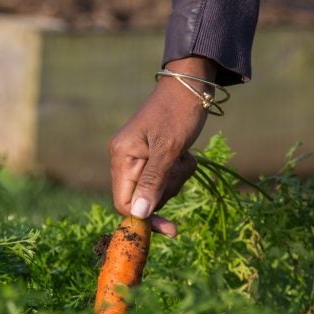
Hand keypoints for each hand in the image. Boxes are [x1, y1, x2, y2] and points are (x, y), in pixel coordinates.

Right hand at [108, 57, 216, 236]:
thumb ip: (153, 182)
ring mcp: (138, 156)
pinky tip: (185, 154)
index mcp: (122, 156)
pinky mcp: (152, 154)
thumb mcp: (169, 149)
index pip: (124, 202)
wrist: (191, 85)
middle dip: (165, 191)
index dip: (146, 218)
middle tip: (181, 168)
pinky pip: (163, 177)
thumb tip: (139, 214)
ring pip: (155, 189)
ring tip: (184, 157)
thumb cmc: (179, 113)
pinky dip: (177, 171)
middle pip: (141, 198)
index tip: (171, 229)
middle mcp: (125, 158)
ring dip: (175, 180)